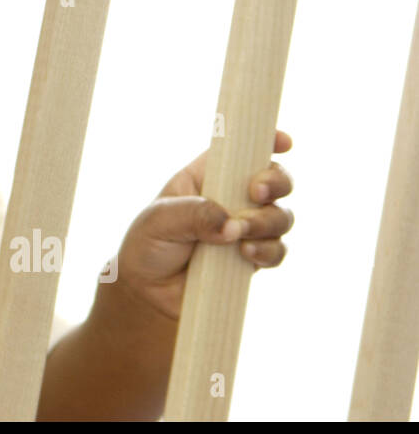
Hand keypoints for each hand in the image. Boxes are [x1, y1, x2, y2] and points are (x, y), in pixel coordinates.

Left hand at [110, 129, 295, 320]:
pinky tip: (246, 255)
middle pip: (275, 179)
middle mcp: (232, 197)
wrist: (149, 293)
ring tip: (238, 234)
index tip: (283, 141)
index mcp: (207, 175)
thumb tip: (231, 225)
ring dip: (267, 222)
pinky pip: (277, 250)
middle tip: (256, 193)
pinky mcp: (252, 257)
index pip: (241, 150)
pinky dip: (269, 251)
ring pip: (281, 216)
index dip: (266, 140)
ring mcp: (245, 227)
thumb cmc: (148, 245)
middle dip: (276, 181)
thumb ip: (194, 215)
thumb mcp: (158, 221)